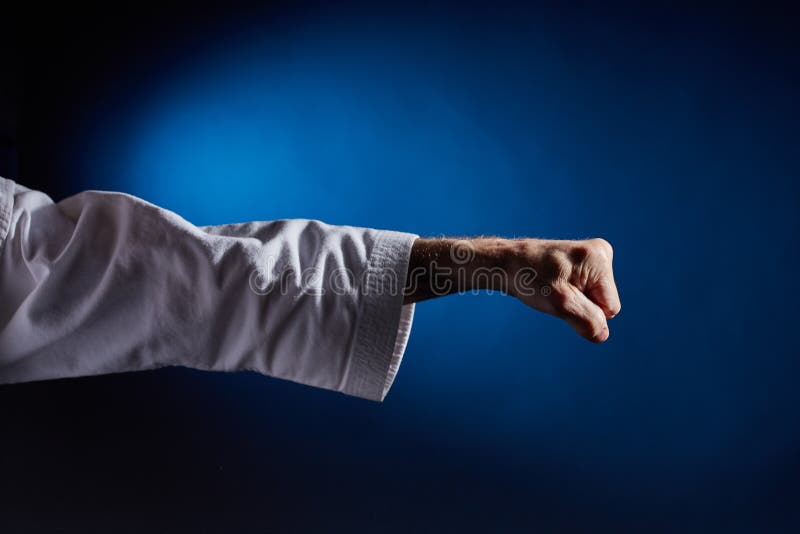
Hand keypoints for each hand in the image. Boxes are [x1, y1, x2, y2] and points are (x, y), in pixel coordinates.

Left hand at [504, 238, 620, 341]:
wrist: (507, 263)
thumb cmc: (530, 278)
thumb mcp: (560, 302)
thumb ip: (586, 319)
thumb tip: (602, 335)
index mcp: (600, 259)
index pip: (611, 308)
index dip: (587, 312)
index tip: (562, 297)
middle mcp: (601, 254)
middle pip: (605, 304)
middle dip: (581, 306)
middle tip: (555, 293)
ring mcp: (593, 259)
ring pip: (595, 300)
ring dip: (575, 302)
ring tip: (553, 288)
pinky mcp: (584, 265)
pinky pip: (587, 294)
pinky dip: (571, 296)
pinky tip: (554, 286)